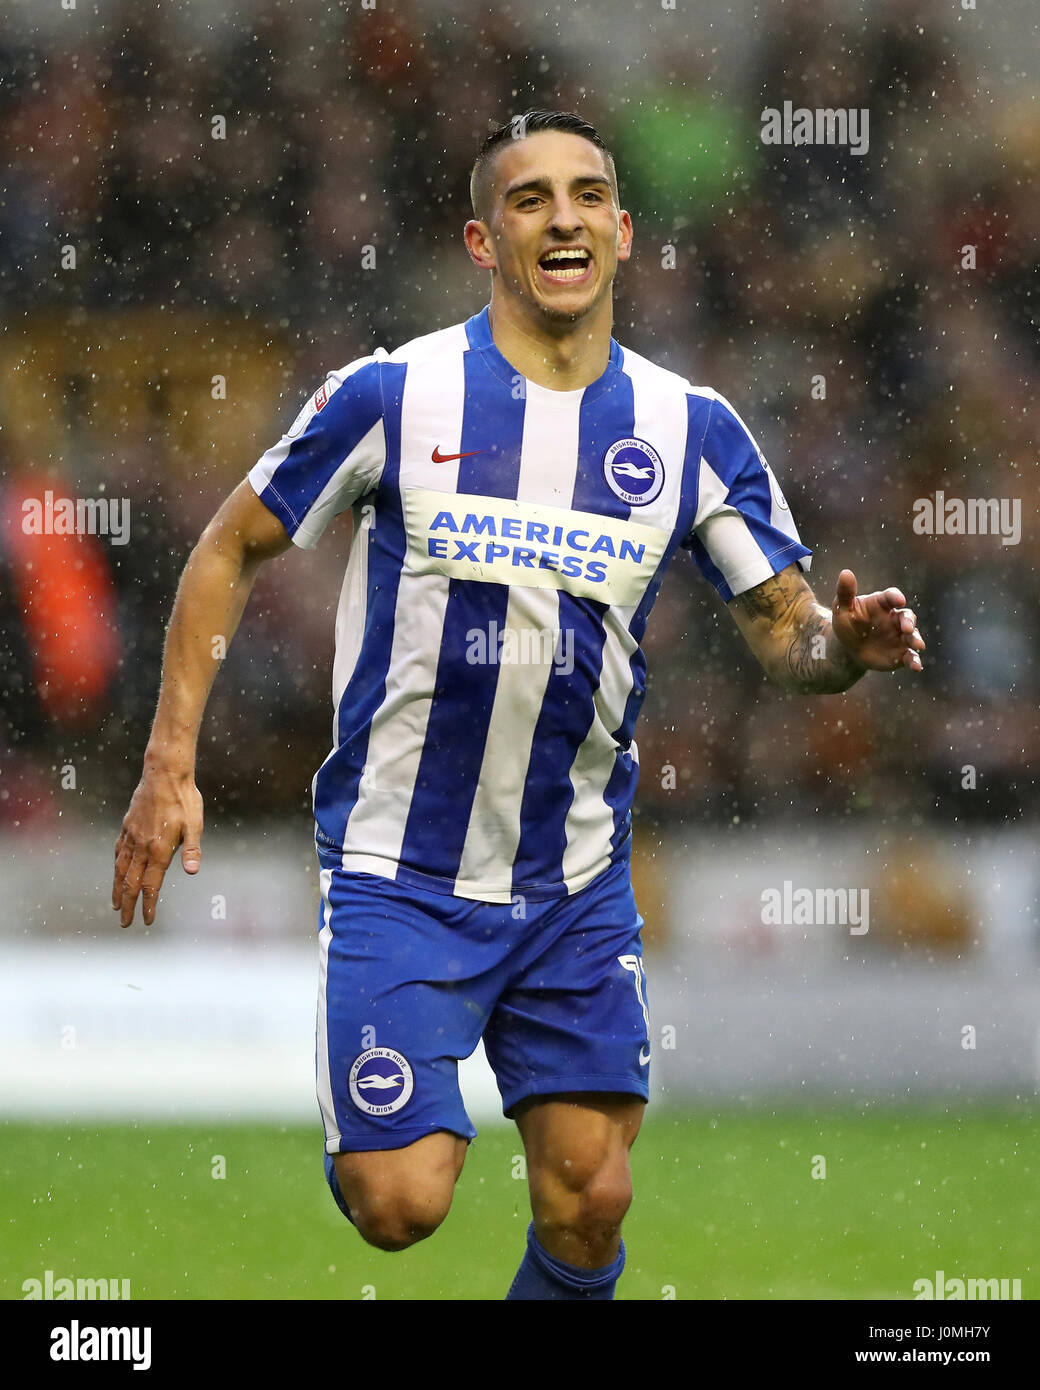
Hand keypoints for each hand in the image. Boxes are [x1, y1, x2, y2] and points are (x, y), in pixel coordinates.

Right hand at [112, 766, 203, 926]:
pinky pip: (119, 852)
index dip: (148, 905)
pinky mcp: (127, 826)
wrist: (164, 774)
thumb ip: (192, 850)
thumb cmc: (184, 800)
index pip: (151, 885)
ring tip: (116, 905)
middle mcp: (142, 847)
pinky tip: (116, 871)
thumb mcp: (195, 825)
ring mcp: (132, 837)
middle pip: (131, 883)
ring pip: (120, 869)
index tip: (146, 921)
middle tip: (125, 923)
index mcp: (159, 850)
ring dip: (118, 889)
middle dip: (128, 905)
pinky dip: (116, 866)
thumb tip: (192, 872)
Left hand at [831, 569, 924, 672]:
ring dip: (916, 639)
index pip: (891, 597)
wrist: (848, 649)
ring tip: (918, 646)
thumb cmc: (847, 624)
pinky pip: (910, 656)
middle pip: (907, 616)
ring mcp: (900, 636)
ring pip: (913, 635)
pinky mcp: (901, 653)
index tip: (899, 600)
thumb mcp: (842, 609)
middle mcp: (894, 618)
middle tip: (907, 627)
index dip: (895, 597)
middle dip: (909, 621)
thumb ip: (845, 592)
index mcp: (881, 604)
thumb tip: (846, 572)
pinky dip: (915, 660)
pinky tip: (916, 666)